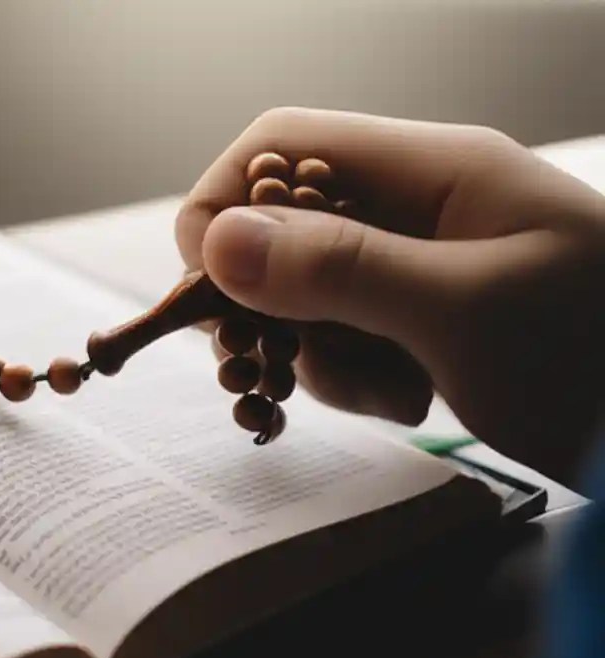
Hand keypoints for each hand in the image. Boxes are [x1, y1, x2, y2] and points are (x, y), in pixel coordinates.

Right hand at [176, 107, 604, 481]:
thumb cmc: (602, 358)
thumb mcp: (466, 314)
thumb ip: (338, 271)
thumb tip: (215, 241)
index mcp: (436, 170)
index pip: (283, 143)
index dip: (223, 201)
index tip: (208, 289)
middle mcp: (420, 207)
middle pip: (283, 223)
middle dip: (267, 297)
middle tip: (275, 361)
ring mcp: (424, 266)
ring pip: (307, 290)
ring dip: (317, 349)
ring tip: (388, 391)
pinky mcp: (429, 320)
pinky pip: (347, 334)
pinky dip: (355, 375)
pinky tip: (410, 399)